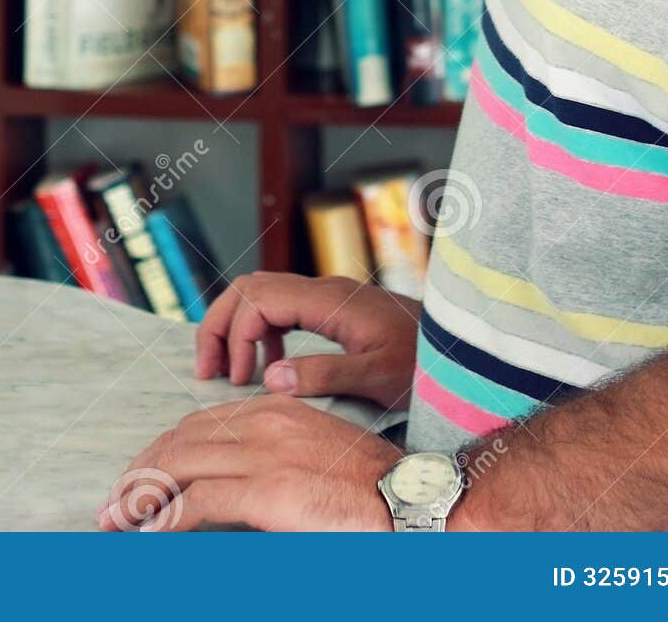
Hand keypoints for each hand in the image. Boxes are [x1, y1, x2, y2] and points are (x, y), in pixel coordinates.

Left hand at [97, 396, 397, 531]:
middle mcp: (264, 419)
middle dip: (140, 472)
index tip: (139, 480)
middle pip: (180, 439)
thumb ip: (270, 463)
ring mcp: (264, 451)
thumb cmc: (368, 490)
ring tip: (117, 521)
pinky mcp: (267, 487)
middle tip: (113, 505)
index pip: (198, 423)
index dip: (161, 451)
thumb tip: (228, 491)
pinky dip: (166, 518)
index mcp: (276, 409)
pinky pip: (198, 501)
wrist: (410, 500)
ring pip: (179, 465)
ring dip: (142, 496)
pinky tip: (149, 535)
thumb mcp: (311, 460)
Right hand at [194, 271, 419, 409]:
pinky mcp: (335, 308)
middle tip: (207, 369)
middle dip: (221, 323)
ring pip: (263, 294)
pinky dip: (262, 330)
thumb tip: (269, 379)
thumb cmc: (427, 364)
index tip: (236, 380)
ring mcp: (329, 296)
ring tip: (229, 371)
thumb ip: (326, 374)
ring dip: (238, 325)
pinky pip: (282, 307)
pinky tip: (269, 366)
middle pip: (250, 287)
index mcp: (330, 300)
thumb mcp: (379, 377)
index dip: (236, 335)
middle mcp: (324, 289)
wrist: (460, 349)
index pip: (258, 299)